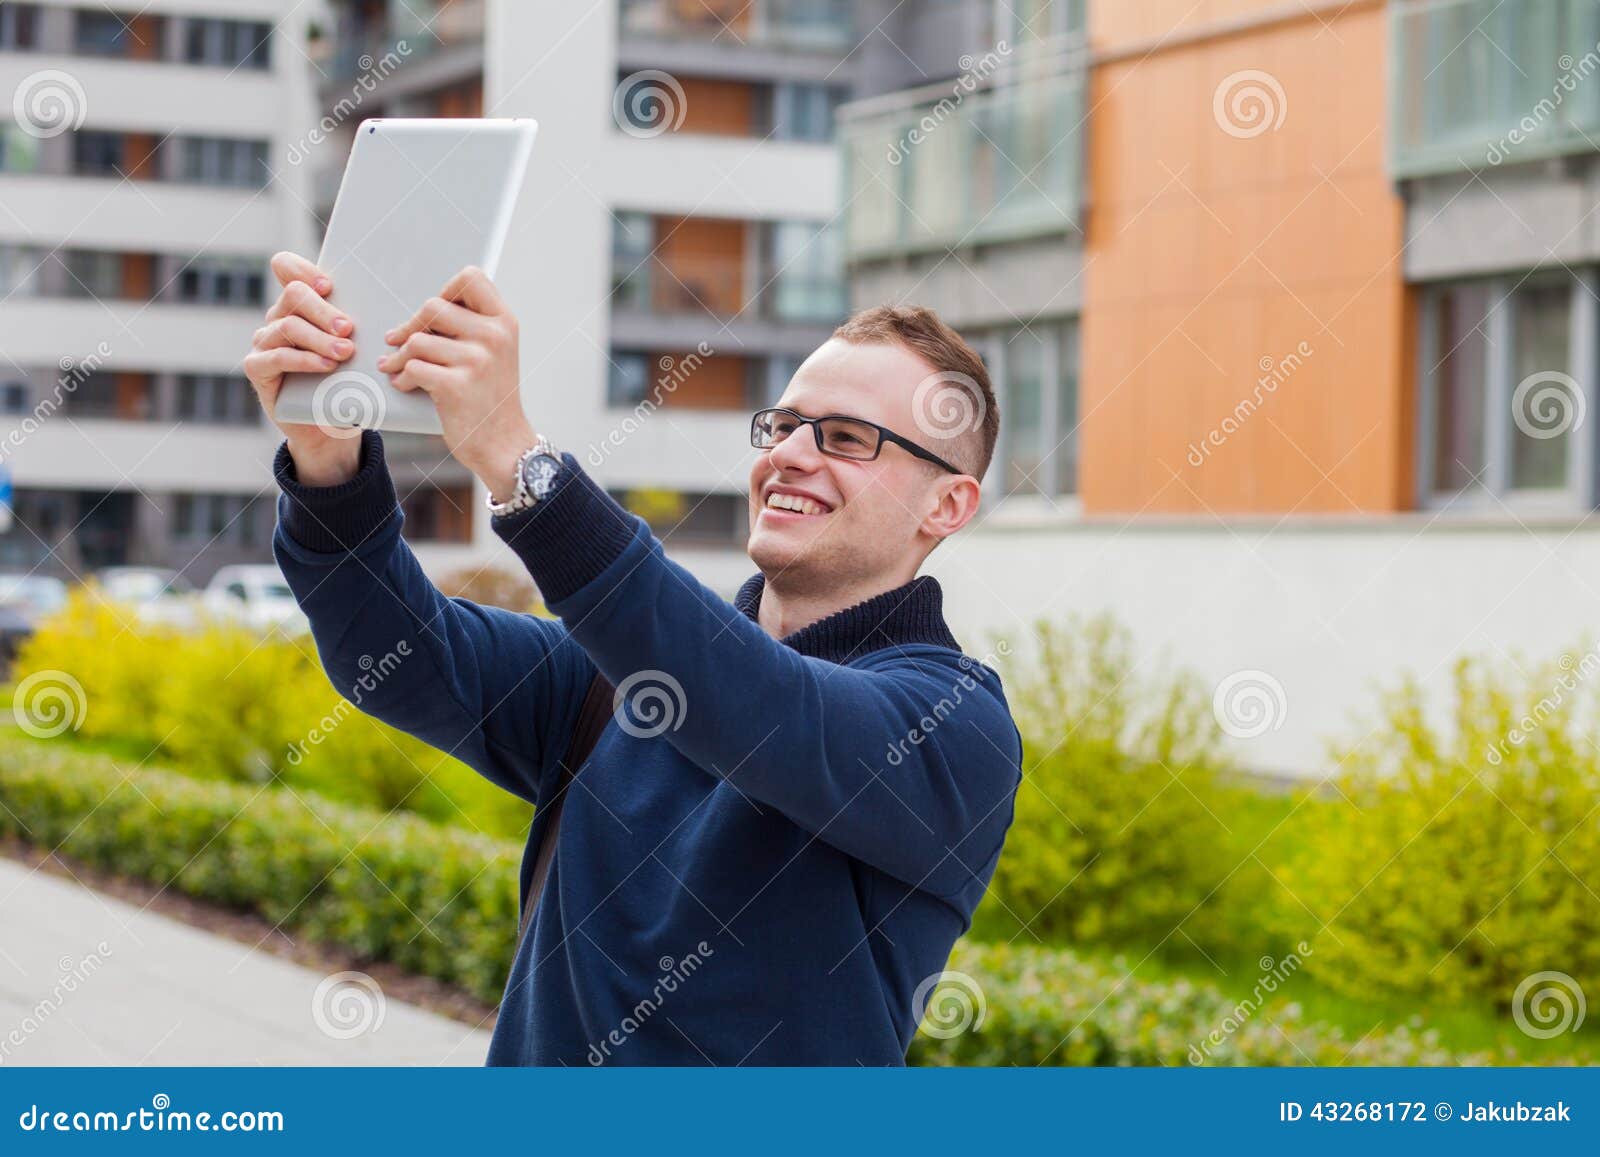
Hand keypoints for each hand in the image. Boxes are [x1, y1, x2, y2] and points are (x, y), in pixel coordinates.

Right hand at [243, 252, 360, 485]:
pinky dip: (303, 360)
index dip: (303, 269)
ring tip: (344, 352)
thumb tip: (390, 301)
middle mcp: (277, 317)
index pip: (286, 267)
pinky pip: (276, 357)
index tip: (330, 286)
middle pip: (294, 295)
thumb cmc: (347, 380)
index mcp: (299, 304)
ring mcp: (264, 342)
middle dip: (324, 310)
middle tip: (348, 329)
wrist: (330, 426)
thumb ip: (360, 325)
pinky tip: (325, 366)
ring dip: (319, 338)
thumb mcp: (358, 350)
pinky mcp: (258, 368)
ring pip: (288, 326)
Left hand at [377, 265, 534, 500]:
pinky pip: (413, 367)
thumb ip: (472, 326)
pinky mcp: (456, 386)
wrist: (504, 445)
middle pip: (433, 307)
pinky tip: (405, 385)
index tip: (437, 316)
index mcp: (504, 322)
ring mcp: (477, 361)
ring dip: (400, 356)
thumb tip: (424, 310)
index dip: (446, 291)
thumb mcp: (496, 353)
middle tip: (399, 341)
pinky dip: (402, 377)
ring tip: (397, 367)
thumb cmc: (491, 398)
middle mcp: (494, 336)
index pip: (470, 278)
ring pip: (418, 340)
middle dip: (410, 326)